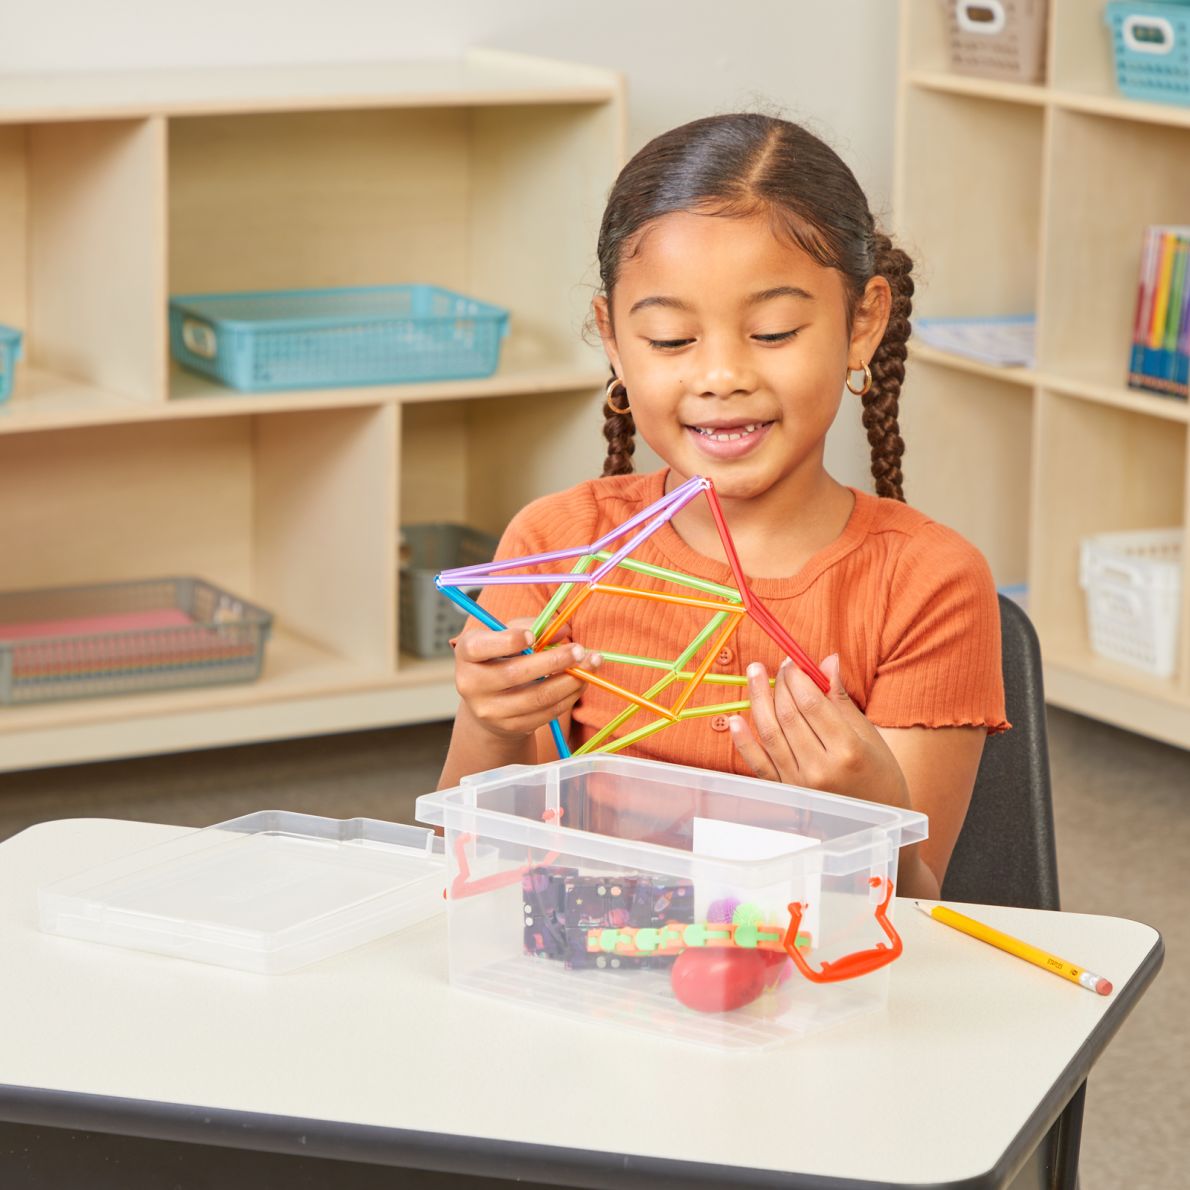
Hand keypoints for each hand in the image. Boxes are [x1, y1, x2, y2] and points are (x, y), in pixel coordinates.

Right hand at [452, 617, 600, 741]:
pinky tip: (580, 682)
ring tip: (590, 665)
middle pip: (514, 674)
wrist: (489, 702)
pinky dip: (568, 697)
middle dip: (553, 661)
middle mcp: (471, 684)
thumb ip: (532, 626)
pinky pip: (545, 712)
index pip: (480, 648)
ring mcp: (490, 710)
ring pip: (536, 697)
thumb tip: (564, 629)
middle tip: (579, 650)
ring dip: (569, 681)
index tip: (533, 636)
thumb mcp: (507, 636)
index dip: (507, 641)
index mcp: (467, 654)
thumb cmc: (500, 658)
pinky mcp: (510, 727)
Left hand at [730, 654, 909, 808]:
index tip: (792, 662)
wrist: (876, 821)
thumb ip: (841, 699)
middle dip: (779, 685)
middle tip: (776, 666)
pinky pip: (758, 764)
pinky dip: (743, 742)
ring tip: (753, 674)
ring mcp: (799, 784)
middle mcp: (820, 770)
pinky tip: (735, 719)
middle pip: (788, 716)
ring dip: (757, 701)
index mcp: (848, 752)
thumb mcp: (868, 735)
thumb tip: (828, 660)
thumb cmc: (878, 773)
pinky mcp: (786, 793)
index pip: (812, 704)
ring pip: (770, 734)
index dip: (797, 678)